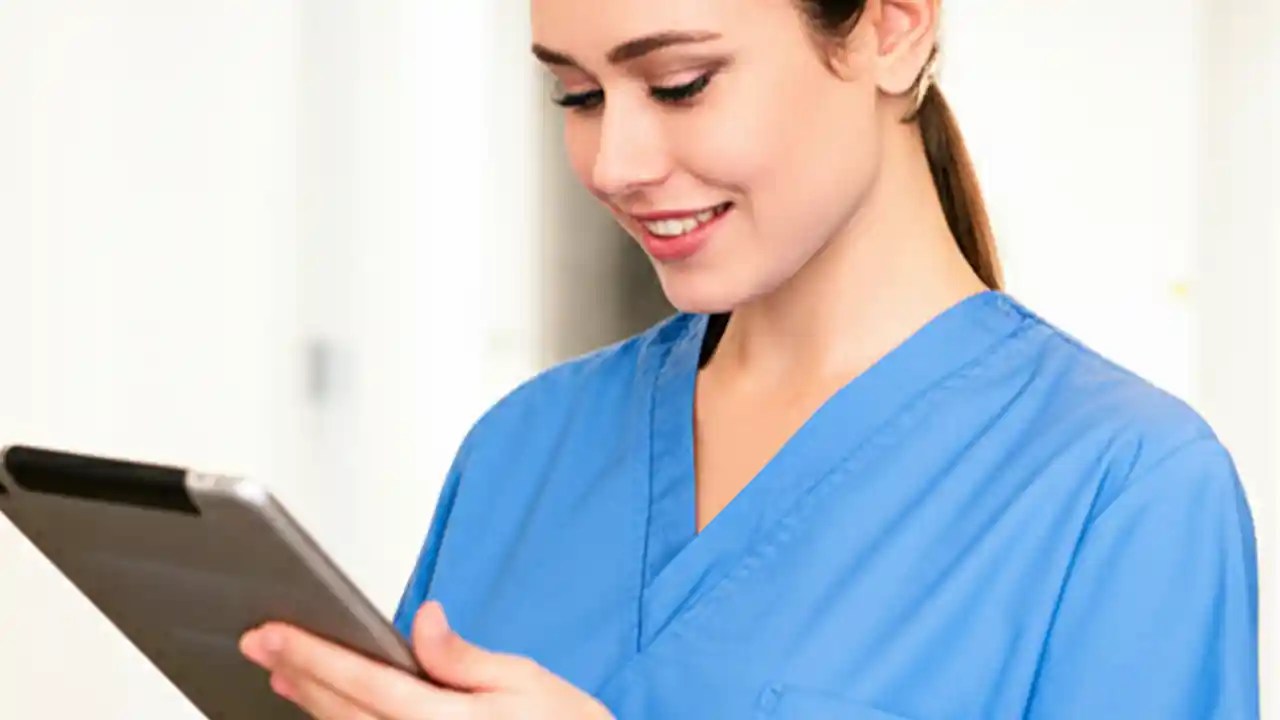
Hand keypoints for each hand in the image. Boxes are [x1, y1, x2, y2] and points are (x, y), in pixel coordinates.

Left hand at [239, 601, 613, 719]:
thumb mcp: (526, 681)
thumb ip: (465, 657)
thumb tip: (423, 620)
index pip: (362, 682)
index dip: (311, 653)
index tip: (272, 632)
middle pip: (341, 712)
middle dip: (297, 673)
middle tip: (258, 642)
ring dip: (310, 703)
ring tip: (284, 671)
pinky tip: (326, 709)